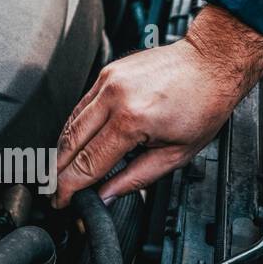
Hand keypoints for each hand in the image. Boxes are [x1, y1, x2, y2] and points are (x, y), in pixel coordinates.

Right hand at [52, 6, 262, 208]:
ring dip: (61, 150)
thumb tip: (106, 195)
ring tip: (58, 171)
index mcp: (132, 120)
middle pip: (70, 142)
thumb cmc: (203, 104)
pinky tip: (73, 142)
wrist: (211, 62)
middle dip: (56, 171)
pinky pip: (81, 104)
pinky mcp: (108, 72)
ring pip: (71, 122)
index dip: (69, 187)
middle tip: (51, 191)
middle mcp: (114, 97)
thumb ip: (135, 179)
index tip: (61, 201)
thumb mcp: (175, 154)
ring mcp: (108, 81)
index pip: (88, 163)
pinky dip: (74, 126)